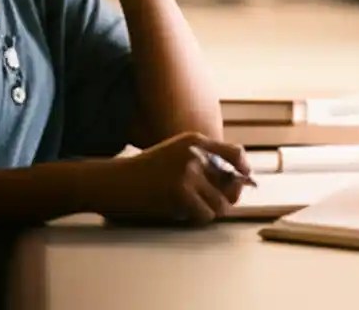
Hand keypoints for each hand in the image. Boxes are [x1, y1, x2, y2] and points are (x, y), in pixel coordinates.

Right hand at [89, 132, 250, 225]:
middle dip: (226, 197)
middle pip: (231, 183)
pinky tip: (181, 211)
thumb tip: (238, 184)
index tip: (243, 179)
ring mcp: (188, 172)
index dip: (243, 169)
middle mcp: (196, 153)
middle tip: (213, 203)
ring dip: (210, 211)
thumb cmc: (145, 171)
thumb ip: (203, 162)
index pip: (235, 152)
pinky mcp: (180, 192)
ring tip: (192, 207)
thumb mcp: (176, 153)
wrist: (114, 181)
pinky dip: (196, 218)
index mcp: (195, 141)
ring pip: (221, 203)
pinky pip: (204, 214)